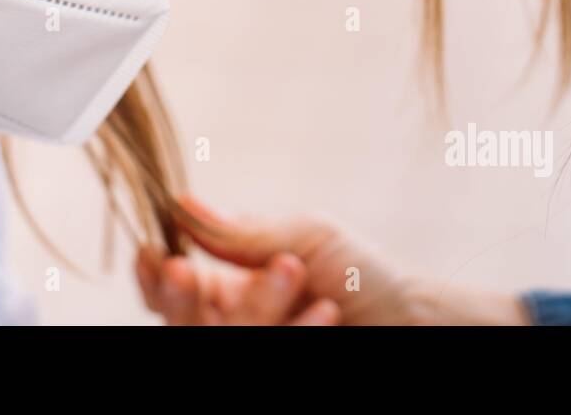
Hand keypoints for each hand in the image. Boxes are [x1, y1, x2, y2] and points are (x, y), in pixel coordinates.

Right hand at [138, 195, 529, 325]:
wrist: (417, 319)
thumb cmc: (364, 271)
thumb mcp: (305, 236)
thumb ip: (244, 231)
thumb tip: (182, 204)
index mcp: (228, 283)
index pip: (169, 285)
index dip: (154, 274)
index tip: (157, 255)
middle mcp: (233, 321)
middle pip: (180, 317)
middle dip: (181, 296)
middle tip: (189, 272)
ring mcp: (255, 345)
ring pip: (219, 336)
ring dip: (253, 308)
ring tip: (295, 273)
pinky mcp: (273, 366)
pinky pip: (260, 352)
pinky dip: (291, 331)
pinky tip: (324, 313)